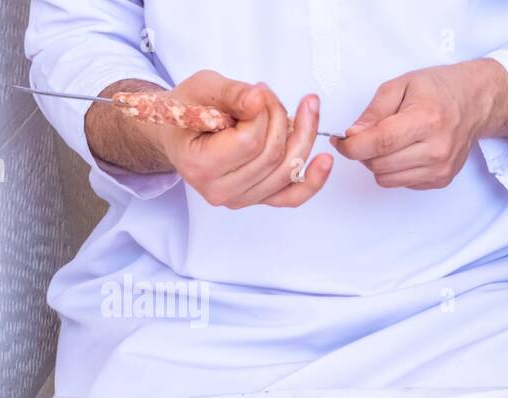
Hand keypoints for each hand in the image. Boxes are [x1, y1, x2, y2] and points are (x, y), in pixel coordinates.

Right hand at [147, 70, 332, 208]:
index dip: (262, 112)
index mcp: (199, 165)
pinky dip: (313, 179)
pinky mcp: (259, 199)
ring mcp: (242, 199)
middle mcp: (220, 191)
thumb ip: (230, 92)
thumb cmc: (188, 111)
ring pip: (288, 171)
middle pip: (272, 156)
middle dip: (281, 118)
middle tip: (270, 97)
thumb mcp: (201, 88)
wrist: (181, 132)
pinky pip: (293, 196)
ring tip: (302, 109)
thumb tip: (259, 99)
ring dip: (302, 136)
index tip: (256, 92)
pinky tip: (326, 160)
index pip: (249, 141)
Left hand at [332, 59, 507, 189]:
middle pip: (379, 164)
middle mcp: (437, 148)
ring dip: (378, 163)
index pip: (379, 142)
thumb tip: (353, 135)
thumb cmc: (438, 89)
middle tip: (365, 136)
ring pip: (387, 179)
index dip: (352, 145)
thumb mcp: (400, 85)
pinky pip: (401, 183)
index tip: (341, 141)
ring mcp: (441, 168)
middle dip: (363, 152)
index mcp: (426, 119)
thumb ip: (374, 112)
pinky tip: (405, 150)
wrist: (473, 103)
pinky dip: (395, 170)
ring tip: (387, 143)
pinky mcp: (441, 180)